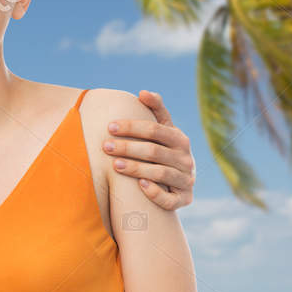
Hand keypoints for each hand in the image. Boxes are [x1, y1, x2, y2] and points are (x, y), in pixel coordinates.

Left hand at [103, 89, 194, 210]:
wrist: (179, 183)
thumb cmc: (164, 150)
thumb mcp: (164, 130)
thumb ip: (156, 109)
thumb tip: (142, 92)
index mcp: (180, 139)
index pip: (154, 129)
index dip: (131, 127)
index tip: (109, 127)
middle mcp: (186, 159)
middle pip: (154, 151)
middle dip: (128, 147)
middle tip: (106, 146)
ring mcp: (186, 180)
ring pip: (161, 173)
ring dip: (136, 168)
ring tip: (114, 165)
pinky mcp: (184, 199)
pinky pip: (170, 199)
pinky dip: (156, 192)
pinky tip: (140, 185)